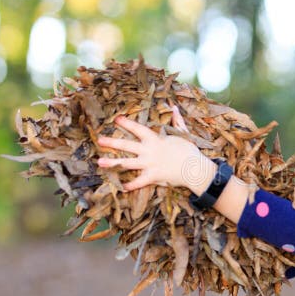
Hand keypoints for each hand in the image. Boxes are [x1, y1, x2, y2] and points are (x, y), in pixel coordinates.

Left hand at [96, 107, 215, 191]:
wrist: (194, 168)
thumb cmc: (189, 151)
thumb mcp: (183, 133)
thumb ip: (177, 121)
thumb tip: (174, 107)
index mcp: (155, 140)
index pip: (138, 129)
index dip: (126, 124)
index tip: (116, 120)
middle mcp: (149, 151)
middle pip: (127, 145)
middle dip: (112, 142)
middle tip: (99, 140)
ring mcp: (149, 164)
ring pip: (127, 163)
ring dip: (113, 163)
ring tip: (100, 162)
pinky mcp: (153, 176)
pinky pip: (139, 182)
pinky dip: (131, 185)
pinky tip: (121, 187)